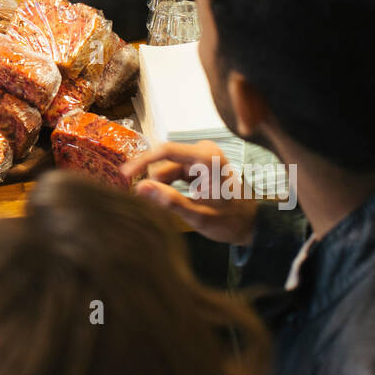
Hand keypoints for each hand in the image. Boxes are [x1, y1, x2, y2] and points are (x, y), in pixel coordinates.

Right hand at [121, 140, 257, 245]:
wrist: (251, 223)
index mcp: (208, 158)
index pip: (166, 151)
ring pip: (167, 169)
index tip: (123, 174)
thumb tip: (140, 188)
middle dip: (155, 183)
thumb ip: (170, 202)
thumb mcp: (199, 217)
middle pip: (165, 163)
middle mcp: (205, 151)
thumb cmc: (230, 221)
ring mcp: (202, 156)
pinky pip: (174, 172)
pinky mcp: (198, 163)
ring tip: (173, 209)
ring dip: (163, 188)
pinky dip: (169, 187)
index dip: (142, 161)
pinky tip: (176, 203)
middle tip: (154, 207)